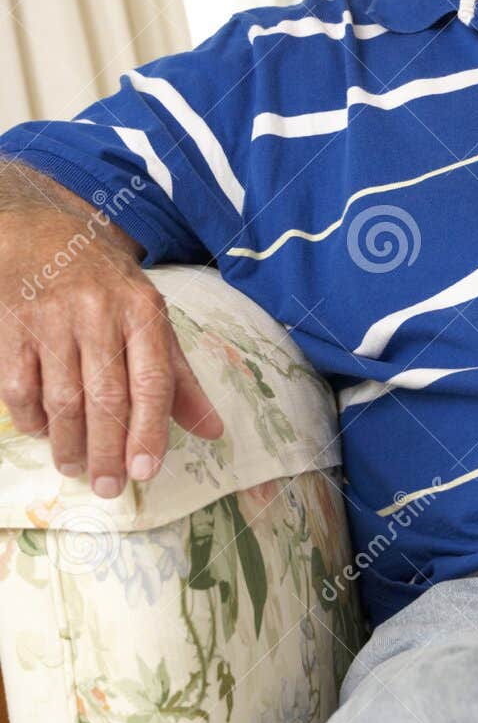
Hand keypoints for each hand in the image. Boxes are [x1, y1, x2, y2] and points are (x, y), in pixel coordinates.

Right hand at [0, 207, 221, 495]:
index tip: (146, 470)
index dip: (150, 430)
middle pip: (105, 397)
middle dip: (108, 451)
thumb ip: (179, 377)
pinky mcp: (13, 327)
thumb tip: (212, 431)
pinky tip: (44, 433)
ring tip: (77, 468)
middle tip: (109, 487)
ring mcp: (52, 319)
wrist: (46, 235)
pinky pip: (19, 388)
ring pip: (61, 399)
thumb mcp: (152, 319)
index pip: (151, 379)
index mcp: (142, 311)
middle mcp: (98, 313)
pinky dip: (31, 420)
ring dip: (69, 444)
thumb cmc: (109, 287)